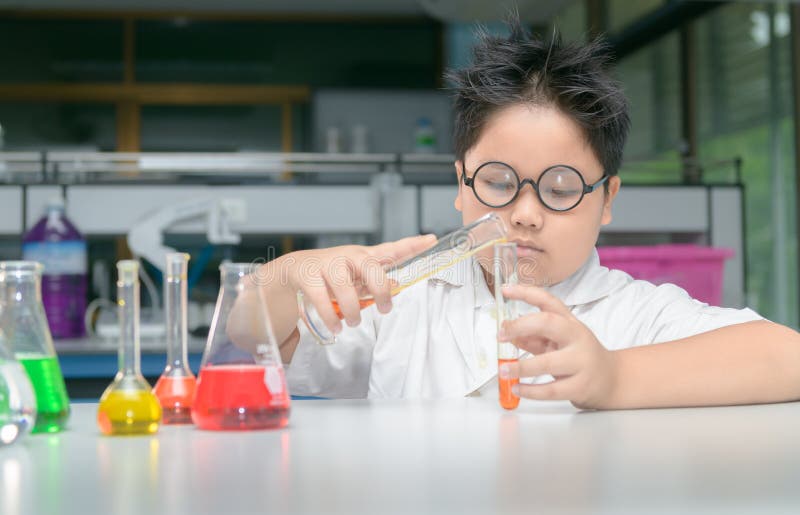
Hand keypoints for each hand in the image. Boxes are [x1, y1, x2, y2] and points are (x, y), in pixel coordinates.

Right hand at [288, 234, 435, 333]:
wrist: (292, 270)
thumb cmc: (330, 274)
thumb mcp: (355, 275)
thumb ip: (375, 279)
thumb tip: (398, 283)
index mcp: (363, 256)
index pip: (391, 248)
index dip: (412, 244)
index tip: (431, 239)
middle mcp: (348, 256)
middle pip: (371, 267)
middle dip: (381, 289)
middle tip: (385, 309)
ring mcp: (327, 264)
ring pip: (344, 286)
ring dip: (352, 309)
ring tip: (354, 323)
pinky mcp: (308, 276)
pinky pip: (321, 299)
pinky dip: (330, 317)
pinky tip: (336, 327)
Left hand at [497, 284, 618, 409]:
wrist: (611, 379)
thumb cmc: (579, 355)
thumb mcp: (558, 341)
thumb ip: (534, 337)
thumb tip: (507, 333)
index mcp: (569, 322)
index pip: (547, 300)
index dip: (525, 293)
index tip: (505, 290)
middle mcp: (576, 337)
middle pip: (548, 323)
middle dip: (521, 326)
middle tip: (501, 335)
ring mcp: (581, 362)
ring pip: (547, 362)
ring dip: (521, 367)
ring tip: (503, 370)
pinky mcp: (580, 386)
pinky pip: (552, 390)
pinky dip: (531, 391)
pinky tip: (517, 388)